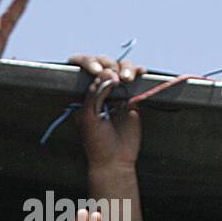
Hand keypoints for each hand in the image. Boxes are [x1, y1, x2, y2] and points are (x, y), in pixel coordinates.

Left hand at [69, 53, 145, 169]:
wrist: (115, 158)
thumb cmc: (96, 141)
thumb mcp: (89, 117)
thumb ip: (95, 94)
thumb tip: (107, 72)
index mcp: (83, 94)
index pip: (82, 68)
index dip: (88, 62)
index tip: (96, 69)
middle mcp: (99, 90)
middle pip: (104, 64)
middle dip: (108, 65)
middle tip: (112, 77)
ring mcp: (116, 92)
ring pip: (121, 68)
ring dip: (126, 68)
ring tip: (126, 79)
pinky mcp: (132, 96)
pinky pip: (136, 77)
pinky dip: (138, 71)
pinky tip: (140, 73)